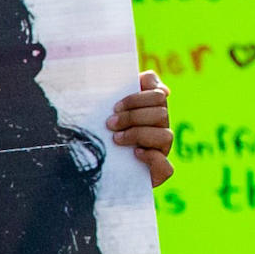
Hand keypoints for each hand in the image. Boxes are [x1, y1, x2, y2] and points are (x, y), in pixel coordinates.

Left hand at [106, 72, 172, 186]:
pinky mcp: (159, 173)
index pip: (158, 92)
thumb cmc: (96, 139)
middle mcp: (160, 128)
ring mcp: (162, 150)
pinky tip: (135, 154)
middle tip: (110, 124)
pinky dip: (151, 158)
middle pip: (161, 111)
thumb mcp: (100, 113)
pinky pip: (166, 166)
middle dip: (133, 116)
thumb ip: (114, 92)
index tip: (115, 105)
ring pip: (166, 135)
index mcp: (150, 110)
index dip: (139, 97)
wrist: (87, 176)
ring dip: (138, 134)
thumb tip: (141, 78)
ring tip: (116, 139)